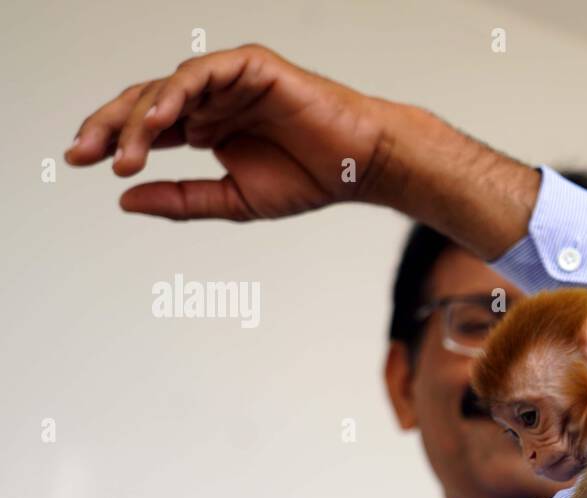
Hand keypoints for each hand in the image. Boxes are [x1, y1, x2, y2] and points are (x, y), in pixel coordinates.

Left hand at [65, 45, 390, 221]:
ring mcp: (228, 80)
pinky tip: (159, 122)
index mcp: (204, 126)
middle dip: (110, 127)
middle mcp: (210, 99)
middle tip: (86, 154)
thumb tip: (125, 199)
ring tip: (125, 155)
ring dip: (140, 121)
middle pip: (144, 103)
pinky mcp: (250, 66)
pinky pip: (201, 73)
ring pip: (167, 89)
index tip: (82, 162)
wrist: (361, 166)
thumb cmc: (310, 178)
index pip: (144, 128)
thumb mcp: (234, 199)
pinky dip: (177, 93)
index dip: (111, 140)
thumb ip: (182, 199)